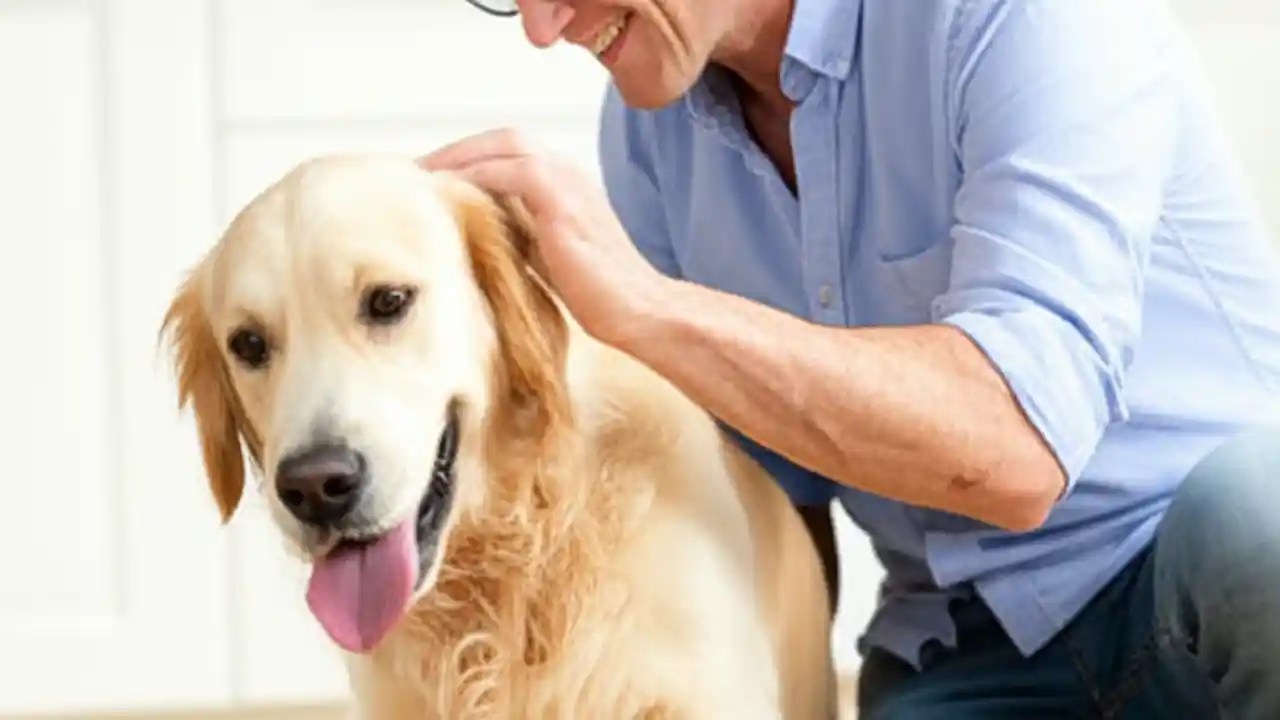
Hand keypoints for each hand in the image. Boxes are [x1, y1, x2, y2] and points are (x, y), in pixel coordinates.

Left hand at [418, 128, 669, 347]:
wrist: (639, 312)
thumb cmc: (596, 295)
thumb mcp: (545, 254)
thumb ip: (515, 231)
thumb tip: (464, 228)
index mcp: (566, 182)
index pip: (509, 150)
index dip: (468, 156)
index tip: (430, 178)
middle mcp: (569, 172)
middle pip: (503, 137)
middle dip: (456, 149)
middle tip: (416, 172)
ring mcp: (569, 183)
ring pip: (505, 144)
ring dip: (460, 157)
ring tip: (423, 179)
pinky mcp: (564, 203)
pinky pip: (514, 170)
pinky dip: (478, 174)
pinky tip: (450, 193)